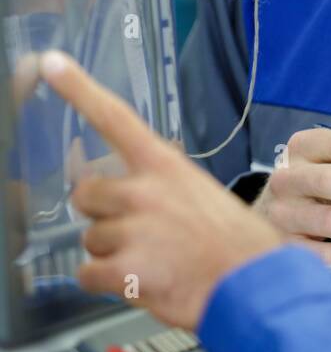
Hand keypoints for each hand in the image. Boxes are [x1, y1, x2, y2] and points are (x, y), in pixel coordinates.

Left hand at [38, 50, 282, 329]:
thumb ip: (164, 189)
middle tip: (138, 234)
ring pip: (90, 239)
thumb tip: (132, 200)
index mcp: (166, 167)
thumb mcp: (205, 197)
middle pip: (87, 195)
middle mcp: (145, 191)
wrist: (256, 287)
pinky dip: (109, 284)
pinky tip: (141, 282)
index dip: (78, 89)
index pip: (115, 118)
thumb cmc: (240, 247)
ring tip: (153, 263)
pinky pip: (89, 274)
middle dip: (104, 215)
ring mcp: (134, 229)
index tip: (52, 63)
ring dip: (112, 254)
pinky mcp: (126, 269)